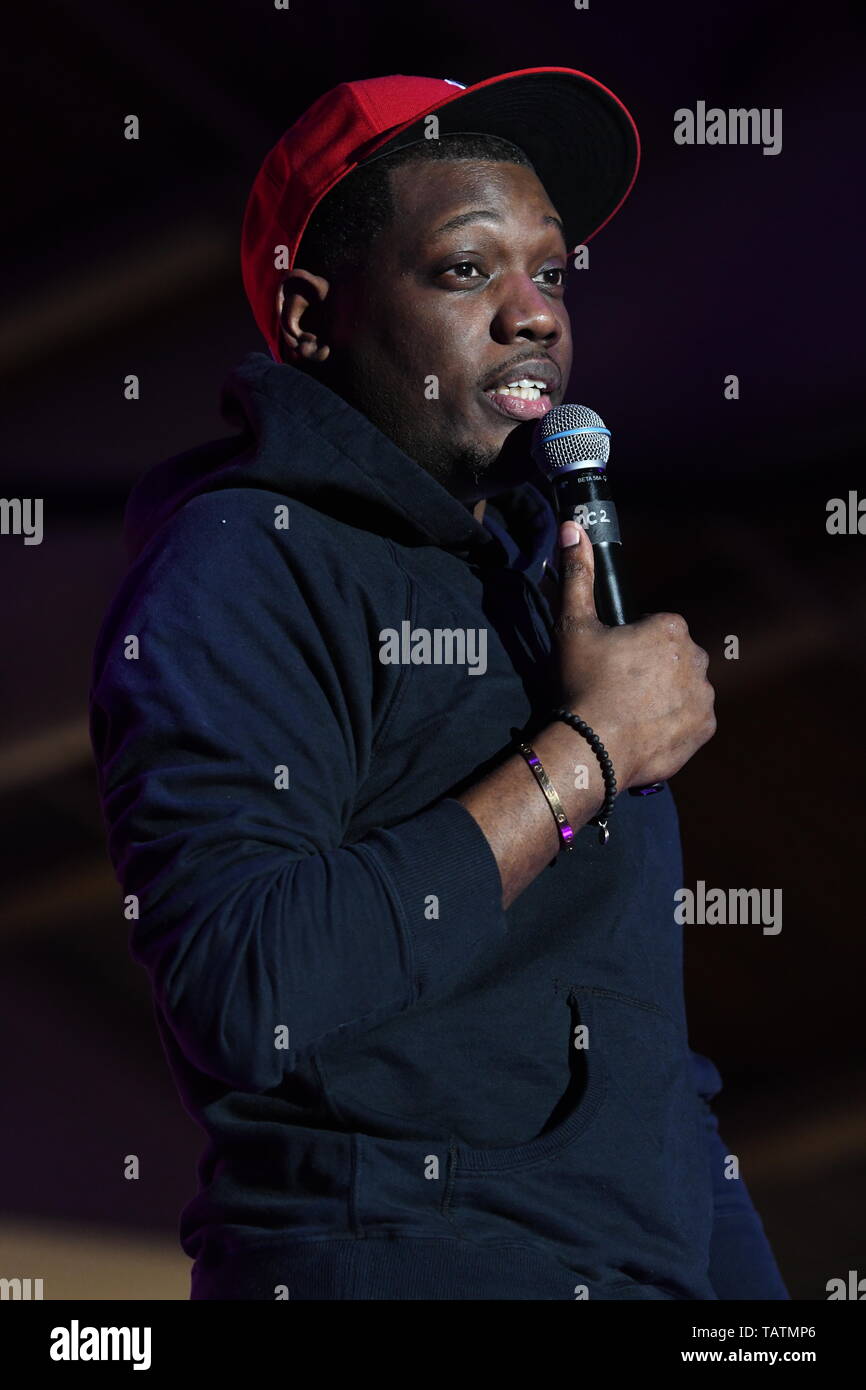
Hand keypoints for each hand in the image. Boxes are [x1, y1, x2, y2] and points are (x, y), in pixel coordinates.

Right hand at [552, 520, 716, 788]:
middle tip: (619, 688)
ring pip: (686, 688)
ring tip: (631, 712)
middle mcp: (697, 657)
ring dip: (666, 695)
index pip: (658, 628)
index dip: (633, 644)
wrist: (593, 746)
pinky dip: (675, 724)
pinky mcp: (705, 728)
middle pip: (675, 657)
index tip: (613, 662)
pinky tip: (646, 730)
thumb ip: (577, 574)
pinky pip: (693, 720)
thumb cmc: (583, 683)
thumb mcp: (574, 626)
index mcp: (670, 628)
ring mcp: (704, 696)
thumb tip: (573, 527)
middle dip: (654, 669)